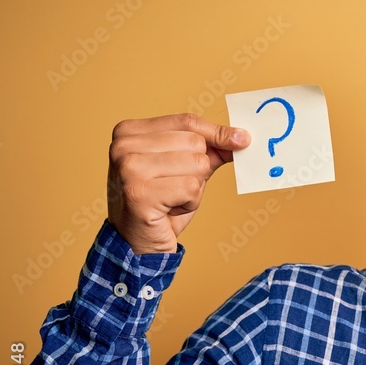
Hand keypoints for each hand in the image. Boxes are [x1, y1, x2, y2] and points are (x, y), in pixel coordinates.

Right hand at [107, 113, 249, 254]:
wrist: (138, 243)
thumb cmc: (162, 204)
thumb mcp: (185, 168)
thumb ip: (210, 149)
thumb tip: (241, 137)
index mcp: (129, 132)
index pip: (187, 121)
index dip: (217, 133)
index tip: (242, 140)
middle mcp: (123, 145)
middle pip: (195, 142)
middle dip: (198, 170)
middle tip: (174, 188)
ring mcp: (128, 168)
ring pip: (197, 164)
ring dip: (194, 188)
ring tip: (170, 199)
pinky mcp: (139, 192)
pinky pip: (191, 187)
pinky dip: (190, 203)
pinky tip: (169, 210)